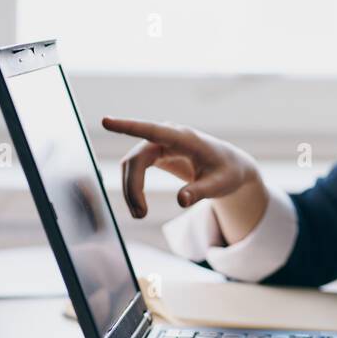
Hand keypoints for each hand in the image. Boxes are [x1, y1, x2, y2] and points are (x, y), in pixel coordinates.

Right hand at [101, 117, 257, 218]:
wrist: (230, 167)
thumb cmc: (227, 172)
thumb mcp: (219, 185)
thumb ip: (200, 192)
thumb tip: (181, 201)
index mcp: (184, 138)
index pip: (152, 131)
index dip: (128, 127)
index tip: (105, 121)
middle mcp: (168, 136)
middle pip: (137, 158)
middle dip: (133, 187)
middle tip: (140, 216)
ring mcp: (159, 143)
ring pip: (132, 164)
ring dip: (131, 190)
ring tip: (141, 214)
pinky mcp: (155, 152)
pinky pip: (134, 168)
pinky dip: (133, 187)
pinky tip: (139, 205)